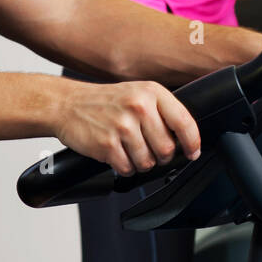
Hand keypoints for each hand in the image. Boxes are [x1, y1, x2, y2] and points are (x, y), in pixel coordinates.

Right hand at [56, 80, 200, 175]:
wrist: (68, 104)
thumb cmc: (106, 102)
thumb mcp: (139, 94)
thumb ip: (162, 112)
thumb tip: (186, 139)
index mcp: (152, 93)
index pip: (184, 122)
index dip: (192, 142)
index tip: (193, 152)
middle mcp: (139, 107)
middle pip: (167, 148)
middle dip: (161, 156)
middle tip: (150, 150)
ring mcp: (122, 126)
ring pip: (148, 162)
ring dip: (141, 163)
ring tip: (130, 150)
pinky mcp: (107, 144)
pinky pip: (127, 168)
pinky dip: (124, 167)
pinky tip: (117, 154)